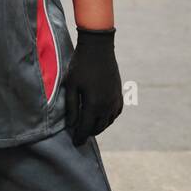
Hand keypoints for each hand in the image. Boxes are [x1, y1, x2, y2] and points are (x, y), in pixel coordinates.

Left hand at [63, 26, 123, 145]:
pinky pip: (116, 113)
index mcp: (94, 104)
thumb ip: (71, 106)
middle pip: (98, 127)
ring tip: (89, 126)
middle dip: (89, 133)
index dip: (80, 137)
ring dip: (99, 126)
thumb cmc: (81, 64)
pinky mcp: (119, 93)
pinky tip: (102, 116)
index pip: (86, 128)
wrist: (99, 47)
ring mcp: (115, 99)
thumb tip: (71, 125)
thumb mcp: (71, 84)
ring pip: (108, 121)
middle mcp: (107, 105)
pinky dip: (108, 118)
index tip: (75, 143)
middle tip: (80, 135)